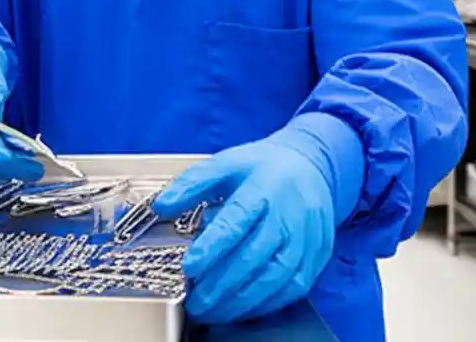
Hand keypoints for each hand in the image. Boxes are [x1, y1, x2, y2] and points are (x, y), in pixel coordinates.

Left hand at [153, 115, 360, 323]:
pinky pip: (291, 289)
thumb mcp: (225, 164)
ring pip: (274, 278)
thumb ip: (191, 184)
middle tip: (195, 302)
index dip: (213, 246)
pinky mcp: (314, 258)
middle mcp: (287, 215)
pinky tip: (241, 308)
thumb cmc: (264, 169)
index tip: (190, 267)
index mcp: (263, 187)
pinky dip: (264, 304)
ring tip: (212, 312)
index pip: (237, 220)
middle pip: (254, 256)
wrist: (312, 168)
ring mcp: (305, 239)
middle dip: (221, 284)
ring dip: (241, 301)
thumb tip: (161, 206)